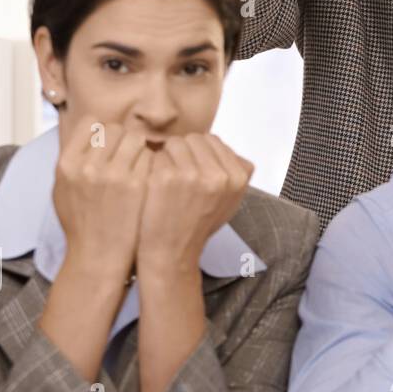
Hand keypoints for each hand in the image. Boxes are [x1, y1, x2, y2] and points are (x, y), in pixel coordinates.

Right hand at [52, 117, 151, 283]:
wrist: (99, 256)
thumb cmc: (83, 224)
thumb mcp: (64, 190)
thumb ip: (75, 161)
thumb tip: (91, 133)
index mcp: (66, 164)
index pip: (90, 122)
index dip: (103, 130)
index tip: (110, 142)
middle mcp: (87, 166)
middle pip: (115, 128)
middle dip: (124, 139)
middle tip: (129, 155)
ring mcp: (112, 174)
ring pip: (135, 139)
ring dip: (141, 149)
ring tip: (140, 166)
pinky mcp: (136, 184)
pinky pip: (150, 156)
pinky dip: (152, 163)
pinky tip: (150, 177)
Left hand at [136, 135, 253, 278]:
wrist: (173, 253)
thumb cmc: (199, 224)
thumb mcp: (231, 201)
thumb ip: (235, 173)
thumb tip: (230, 150)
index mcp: (238, 178)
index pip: (214, 141)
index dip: (200, 153)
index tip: (193, 171)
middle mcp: (219, 174)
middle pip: (196, 138)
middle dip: (185, 152)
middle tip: (179, 176)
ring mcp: (193, 175)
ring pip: (176, 143)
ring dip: (169, 157)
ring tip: (168, 180)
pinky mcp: (167, 177)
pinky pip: (158, 154)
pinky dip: (154, 166)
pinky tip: (156, 186)